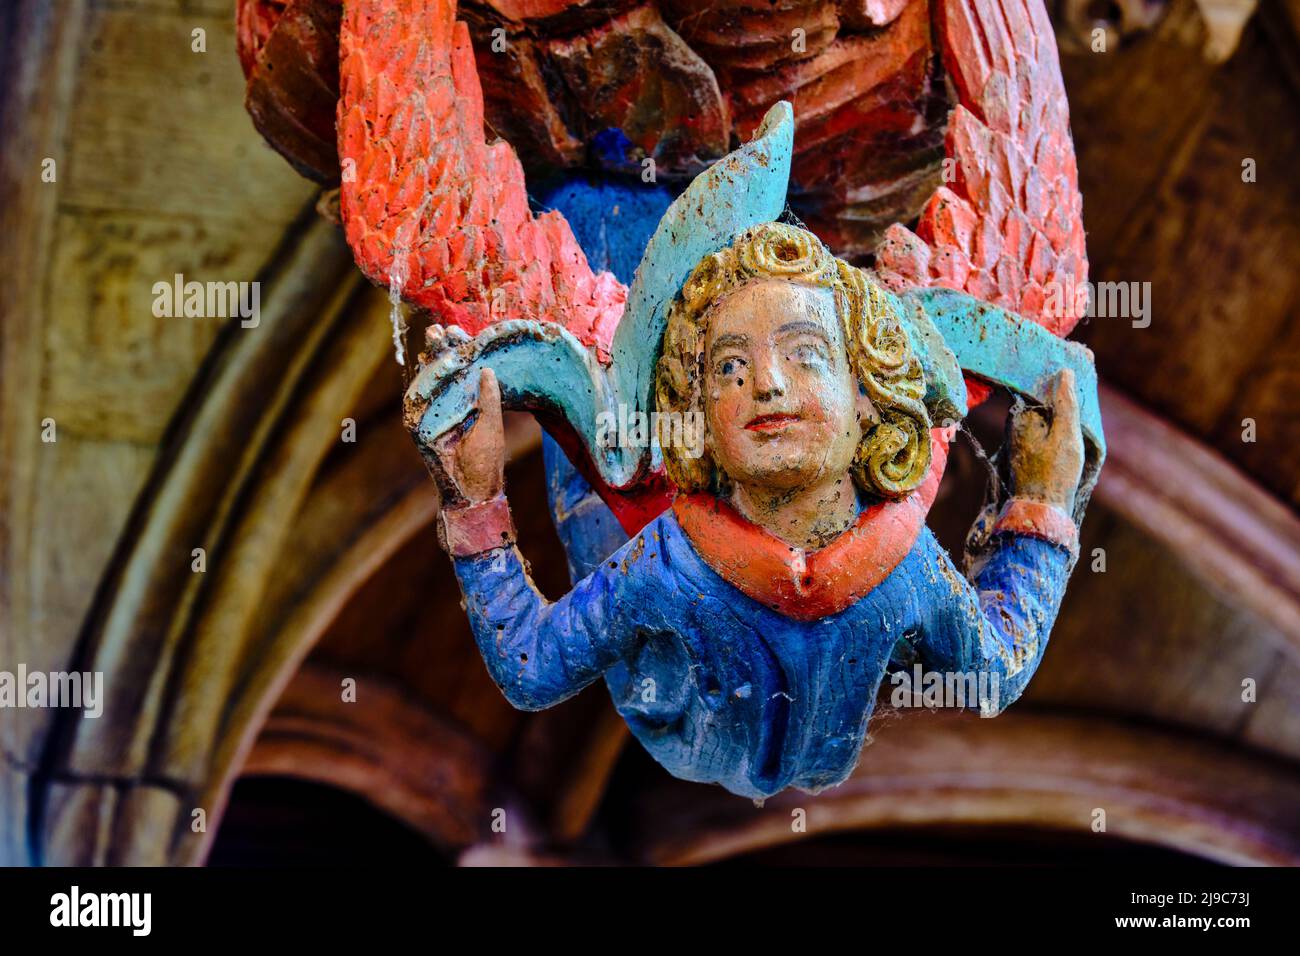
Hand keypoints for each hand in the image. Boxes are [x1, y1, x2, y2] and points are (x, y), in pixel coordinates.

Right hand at [406, 324, 504, 506]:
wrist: (474, 490)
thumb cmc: (486, 458)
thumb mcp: (492, 422)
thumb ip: (488, 397)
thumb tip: (487, 368)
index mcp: (459, 399)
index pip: (454, 368)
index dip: (455, 348)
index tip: (458, 330)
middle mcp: (440, 404)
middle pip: (435, 369)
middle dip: (437, 347)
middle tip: (442, 330)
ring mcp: (426, 415)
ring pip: (424, 380)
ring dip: (430, 361)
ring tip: (439, 343)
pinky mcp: (417, 427)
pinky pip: (416, 401)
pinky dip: (424, 385)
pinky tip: (430, 369)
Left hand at [1007, 368, 1083, 511]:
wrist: (1040, 511)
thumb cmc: (1054, 474)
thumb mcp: (1066, 436)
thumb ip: (1065, 405)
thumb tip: (1064, 372)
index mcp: (1022, 416)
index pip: (1040, 382)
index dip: (1058, 368)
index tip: (1080, 352)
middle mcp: (1016, 424)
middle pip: (1041, 394)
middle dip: (1060, 380)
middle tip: (1084, 358)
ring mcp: (1021, 436)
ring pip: (1044, 408)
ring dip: (1060, 397)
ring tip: (1083, 376)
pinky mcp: (1028, 447)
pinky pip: (1044, 422)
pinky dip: (1057, 414)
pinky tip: (1074, 408)